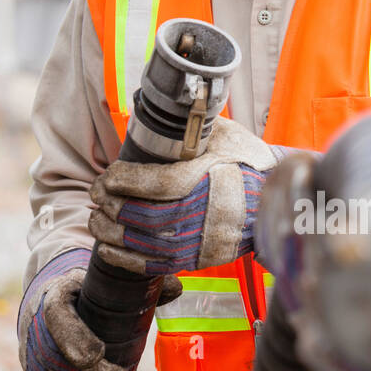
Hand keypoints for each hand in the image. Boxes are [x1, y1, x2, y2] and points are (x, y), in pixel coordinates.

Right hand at [18, 250, 181, 370]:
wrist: (49, 296)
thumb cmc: (89, 290)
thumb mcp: (110, 279)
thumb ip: (141, 283)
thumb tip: (175, 287)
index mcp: (55, 293)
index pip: (56, 313)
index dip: (73, 336)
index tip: (96, 354)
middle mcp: (36, 326)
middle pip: (53, 356)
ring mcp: (31, 356)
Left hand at [88, 117, 293, 275]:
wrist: (274, 201)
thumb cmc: (246, 163)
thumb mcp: (224, 134)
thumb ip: (191, 123)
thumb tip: (158, 104)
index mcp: (212, 179)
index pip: (161, 184)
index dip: (127, 180)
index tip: (108, 175)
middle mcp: (206, 214)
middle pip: (147, 216)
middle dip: (114, 204)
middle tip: (97, 193)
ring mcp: (201, 241)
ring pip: (146, 243)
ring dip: (112, 232)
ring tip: (96, 218)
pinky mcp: (198, 260)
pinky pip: (155, 266)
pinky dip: (125, 259)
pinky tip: (107, 248)